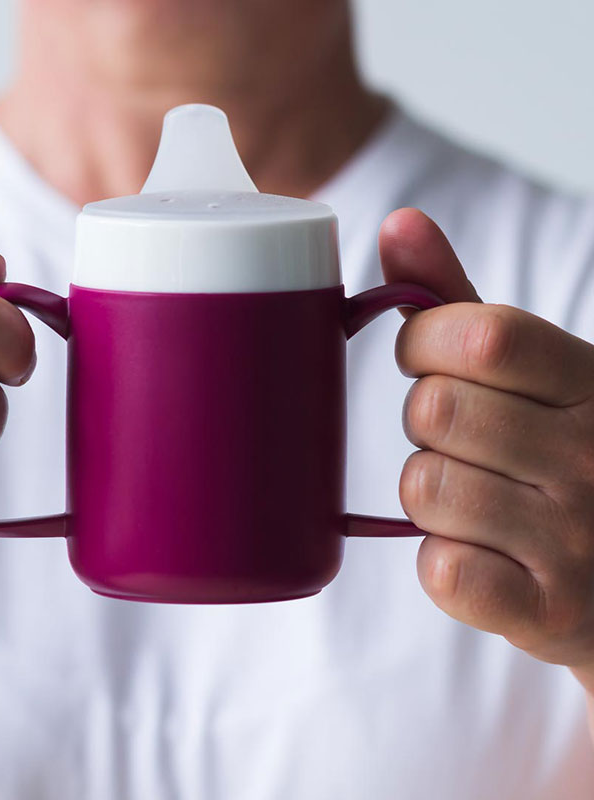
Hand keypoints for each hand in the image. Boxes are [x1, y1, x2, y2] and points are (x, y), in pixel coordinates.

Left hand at [380, 208, 593, 676]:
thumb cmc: (564, 458)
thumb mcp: (534, 372)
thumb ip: (461, 300)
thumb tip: (397, 223)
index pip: (482, 335)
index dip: (425, 343)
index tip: (427, 359)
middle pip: (436, 410)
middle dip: (425, 421)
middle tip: (458, 439)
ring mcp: (578, 540)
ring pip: (425, 487)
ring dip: (428, 492)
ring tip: (472, 498)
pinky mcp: (550, 612)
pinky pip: (444, 569)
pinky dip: (443, 560)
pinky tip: (479, 556)